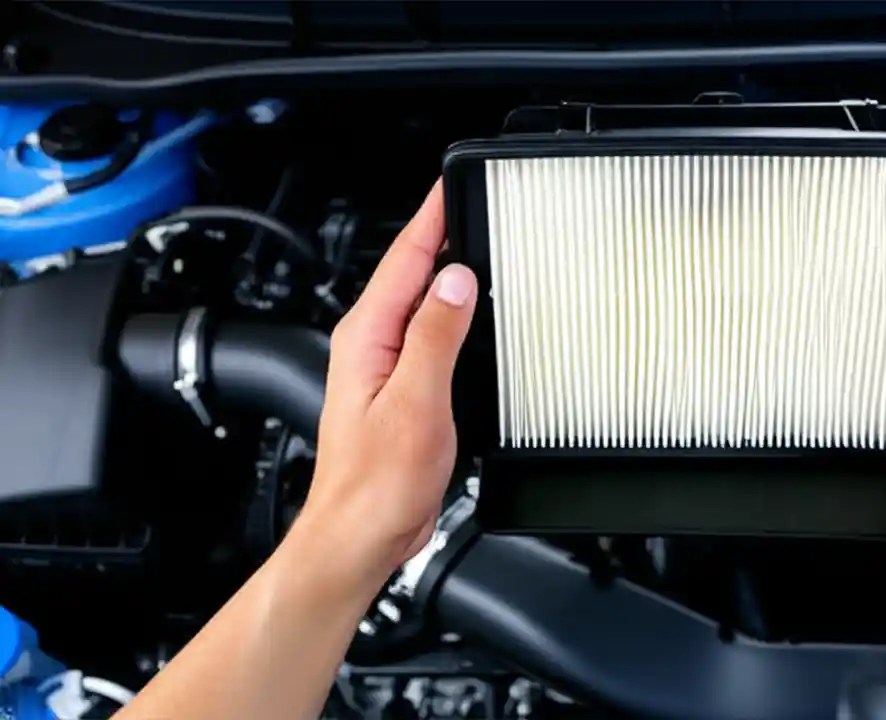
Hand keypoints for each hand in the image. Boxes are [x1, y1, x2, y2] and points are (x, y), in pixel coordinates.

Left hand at [295, 180, 476, 583]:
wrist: (362, 534)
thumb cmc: (376, 483)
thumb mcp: (415, 401)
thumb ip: (436, 335)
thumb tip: (457, 281)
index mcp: (367, 336)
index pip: (403, 258)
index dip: (432, 217)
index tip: (453, 184)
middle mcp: (370, 345)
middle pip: (412, 273)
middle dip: (444, 234)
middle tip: (477, 202)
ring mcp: (386, 366)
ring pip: (423, 304)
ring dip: (451, 275)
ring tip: (481, 245)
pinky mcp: (404, 389)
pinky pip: (432, 336)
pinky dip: (456, 317)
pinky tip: (475, 317)